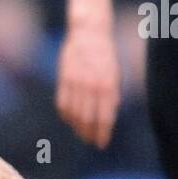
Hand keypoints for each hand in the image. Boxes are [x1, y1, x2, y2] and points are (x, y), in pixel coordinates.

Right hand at [55, 24, 120, 147]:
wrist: (88, 34)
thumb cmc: (105, 56)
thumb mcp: (115, 75)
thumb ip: (112, 95)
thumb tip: (108, 116)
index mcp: (107, 86)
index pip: (104, 118)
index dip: (102, 134)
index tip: (101, 144)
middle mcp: (91, 86)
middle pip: (87, 119)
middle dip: (88, 133)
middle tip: (90, 141)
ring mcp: (75, 83)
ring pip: (73, 114)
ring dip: (76, 127)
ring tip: (80, 133)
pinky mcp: (64, 79)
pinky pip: (62, 104)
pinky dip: (65, 115)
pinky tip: (70, 120)